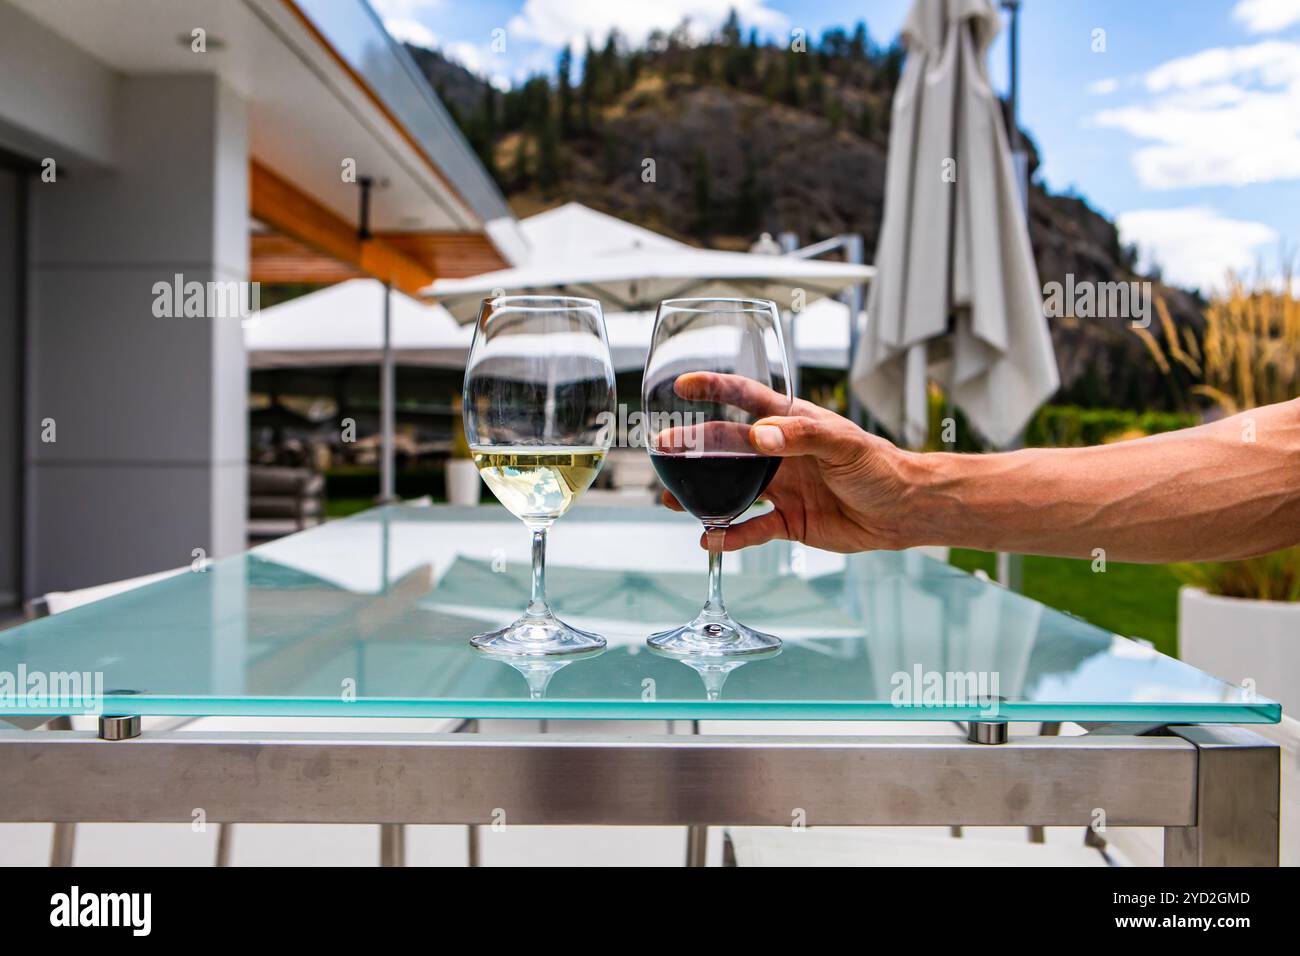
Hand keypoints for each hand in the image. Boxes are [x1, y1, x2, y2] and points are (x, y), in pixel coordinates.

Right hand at [663, 372, 917, 552]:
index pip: (747, 398)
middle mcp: (780, 453)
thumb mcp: (843, 444)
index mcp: (792, 423)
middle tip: (664, 449)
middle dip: (695, 447)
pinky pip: (752, 529)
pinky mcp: (788, 521)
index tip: (683, 385)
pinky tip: (710, 540)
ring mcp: (782, 487)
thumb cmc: (880, 466)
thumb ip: (801, 437)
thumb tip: (761, 437)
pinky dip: (731, 536)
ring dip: (702, 495)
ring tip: (672, 500)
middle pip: (728, 446)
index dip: (715, 388)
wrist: (903, 510)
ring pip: (731, 489)